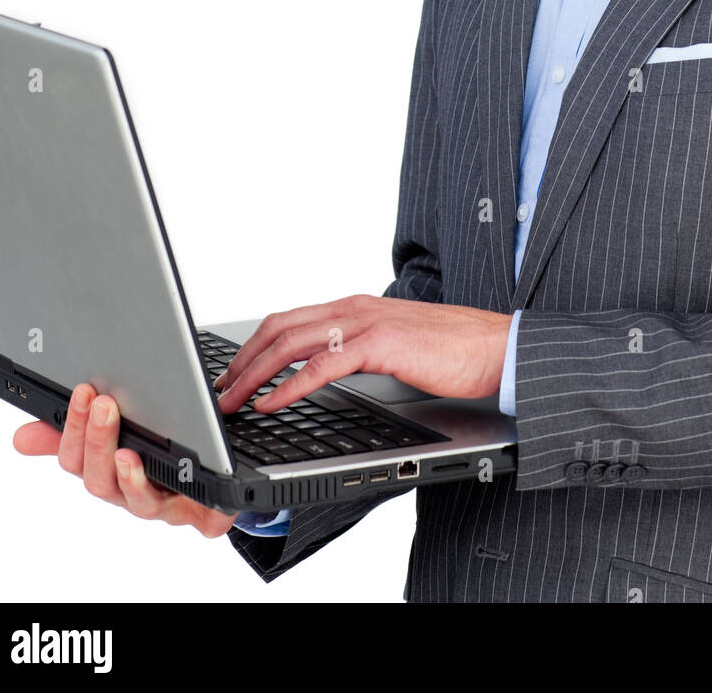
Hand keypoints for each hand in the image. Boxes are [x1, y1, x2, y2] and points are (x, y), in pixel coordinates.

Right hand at [12, 383, 237, 536]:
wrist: (222, 489)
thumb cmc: (164, 461)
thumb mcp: (122, 436)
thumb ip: (76, 432)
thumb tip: (21, 437)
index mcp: (108, 469)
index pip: (74, 458)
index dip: (70, 427)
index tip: (79, 390)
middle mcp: (127, 491)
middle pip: (96, 479)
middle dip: (96, 439)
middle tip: (101, 402)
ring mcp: (158, 504)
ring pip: (129, 497)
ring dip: (122, 469)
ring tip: (123, 445)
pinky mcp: (194, 511)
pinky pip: (171, 508)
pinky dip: (155, 489)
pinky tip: (151, 469)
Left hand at [214, 296, 512, 413]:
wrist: (496, 346)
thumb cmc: (451, 351)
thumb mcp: (392, 348)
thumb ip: (358, 351)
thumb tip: (322, 374)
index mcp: (354, 308)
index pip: (288, 320)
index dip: (253, 347)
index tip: (230, 375)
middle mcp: (354, 308)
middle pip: (279, 328)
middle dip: (241, 361)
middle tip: (216, 391)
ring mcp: (367, 322)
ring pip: (292, 342)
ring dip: (253, 374)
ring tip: (231, 401)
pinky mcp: (381, 344)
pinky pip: (322, 365)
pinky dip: (289, 385)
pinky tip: (271, 403)